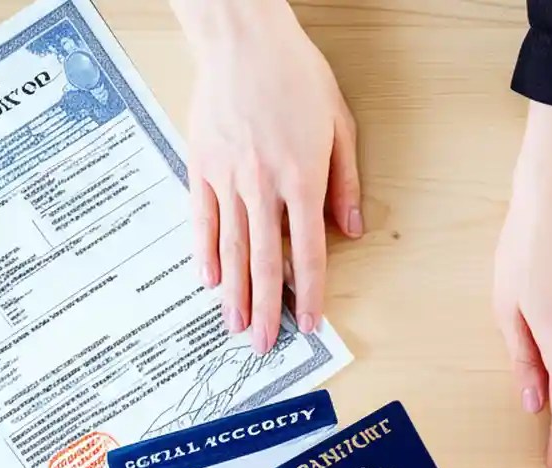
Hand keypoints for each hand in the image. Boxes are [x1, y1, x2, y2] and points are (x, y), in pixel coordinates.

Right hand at [173, 0, 361, 352]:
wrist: (242, 38)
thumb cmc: (294, 74)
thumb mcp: (338, 123)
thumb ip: (344, 180)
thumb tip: (351, 228)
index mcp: (302, 177)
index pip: (309, 251)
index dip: (311, 292)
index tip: (310, 323)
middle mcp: (263, 184)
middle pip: (266, 260)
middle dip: (267, 308)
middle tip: (263, 344)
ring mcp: (227, 177)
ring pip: (232, 247)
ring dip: (235, 292)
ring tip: (234, 326)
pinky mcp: (201, 165)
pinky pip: (202, 218)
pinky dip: (205, 251)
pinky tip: (208, 279)